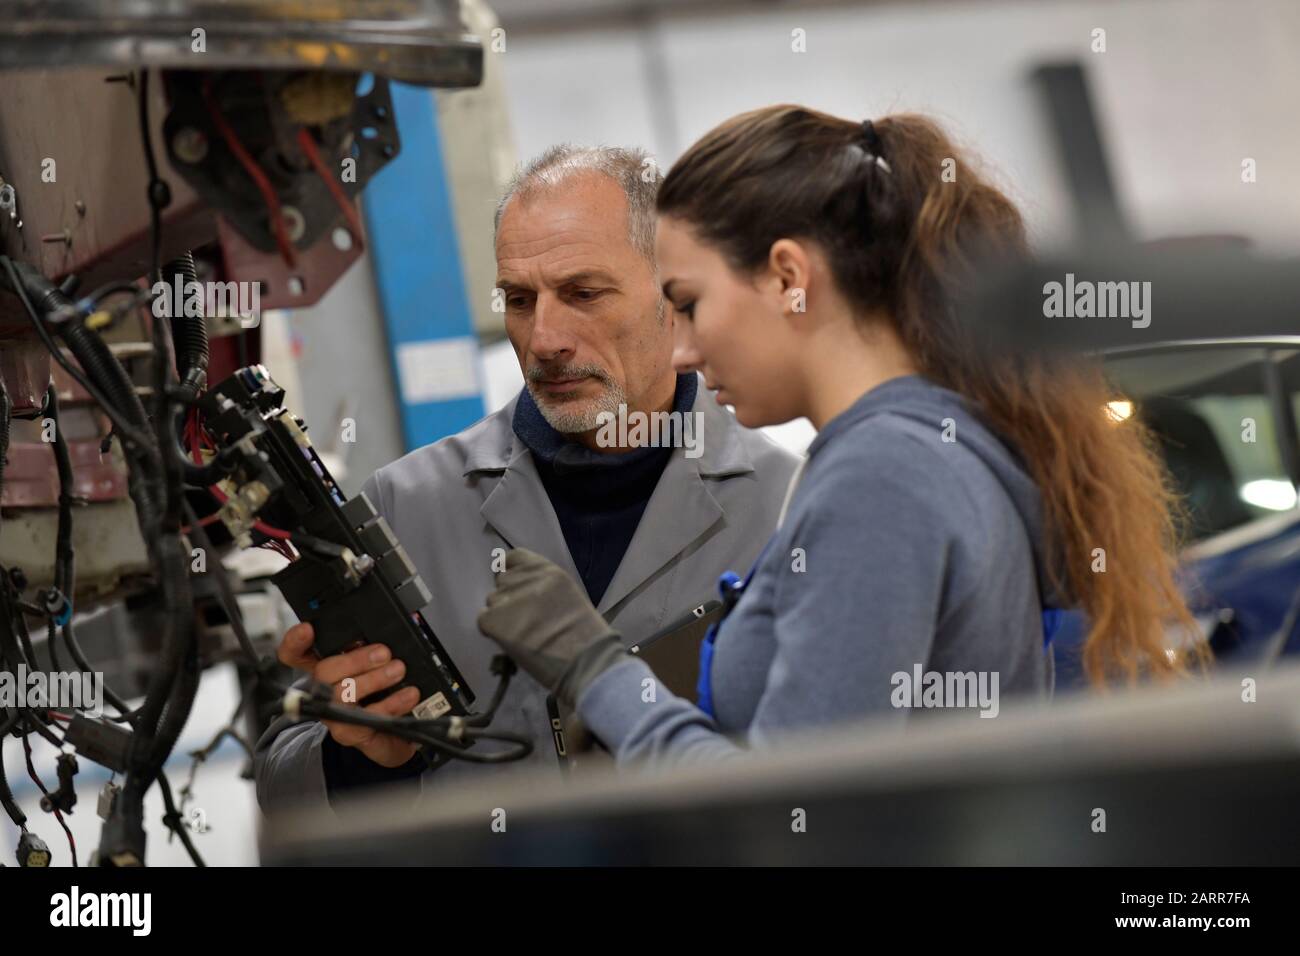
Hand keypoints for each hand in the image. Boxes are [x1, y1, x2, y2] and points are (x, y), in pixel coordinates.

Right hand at [277, 622, 420, 767]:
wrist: (394, 735)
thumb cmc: (382, 696)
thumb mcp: (376, 668)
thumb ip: (372, 649)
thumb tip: (385, 636)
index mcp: (327, 667)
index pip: (296, 653)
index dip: (295, 642)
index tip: (308, 630)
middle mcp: (323, 691)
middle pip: (322, 671)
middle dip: (355, 660)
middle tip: (384, 653)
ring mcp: (333, 713)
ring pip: (342, 693)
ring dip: (374, 679)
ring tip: (398, 670)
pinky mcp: (347, 732)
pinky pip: (365, 717)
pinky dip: (391, 703)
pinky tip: (408, 695)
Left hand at [477, 548, 628, 707]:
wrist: (583, 658)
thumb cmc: (584, 633)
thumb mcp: (566, 594)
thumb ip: (542, 587)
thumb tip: (522, 594)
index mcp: (546, 569)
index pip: (513, 558)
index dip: (511, 573)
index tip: (515, 588)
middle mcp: (524, 578)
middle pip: (501, 581)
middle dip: (508, 598)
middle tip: (523, 618)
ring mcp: (507, 599)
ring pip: (492, 602)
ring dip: (502, 616)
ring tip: (522, 634)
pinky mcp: (493, 620)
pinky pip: (483, 621)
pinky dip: (493, 632)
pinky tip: (512, 642)